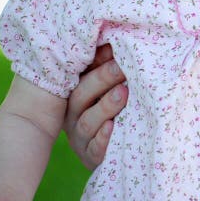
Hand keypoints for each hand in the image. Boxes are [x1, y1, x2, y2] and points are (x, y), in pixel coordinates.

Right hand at [63, 44, 127, 169]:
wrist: (126, 147)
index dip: (95, 62)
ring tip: (123, 92)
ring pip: (87, 122)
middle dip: (102, 79)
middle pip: (80, 95)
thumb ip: (111, 66)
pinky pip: (94, 148)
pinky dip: (103, 137)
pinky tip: (112, 126)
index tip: (113, 48)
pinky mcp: (91, 157)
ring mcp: (81, 138)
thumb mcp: (116, 85)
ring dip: (105, 106)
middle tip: (121, 66)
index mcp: (76, 94)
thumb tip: (115, 43)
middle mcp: (73, 116)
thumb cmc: (121, 106)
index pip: (79, 76)